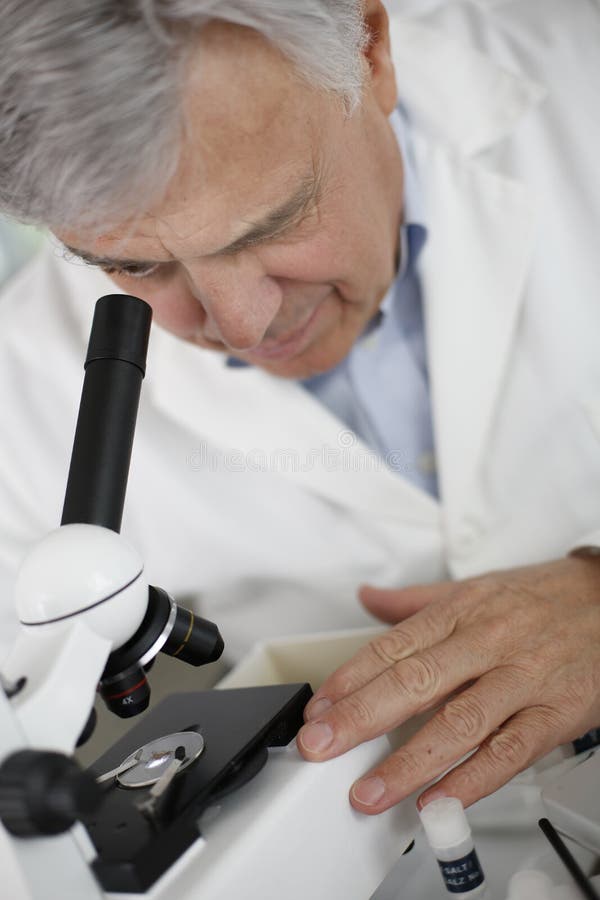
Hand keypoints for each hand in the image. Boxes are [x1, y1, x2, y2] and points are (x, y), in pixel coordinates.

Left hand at [296, 557, 599, 812]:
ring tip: (370, 791)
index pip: (393, 648)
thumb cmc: (540, 598)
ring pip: (458, 722)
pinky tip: (440, 801)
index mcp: (459, 613)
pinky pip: (510, 751)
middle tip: (321, 746)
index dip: (350, 680)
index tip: (318, 710)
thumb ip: (414, 601)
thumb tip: (368, 598)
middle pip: (414, 683)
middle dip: (361, 718)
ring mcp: (520, 679)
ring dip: (408, 761)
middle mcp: (485, 643)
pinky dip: (474, 779)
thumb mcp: (473, 589)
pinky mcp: (554, 713)